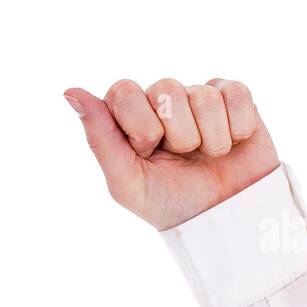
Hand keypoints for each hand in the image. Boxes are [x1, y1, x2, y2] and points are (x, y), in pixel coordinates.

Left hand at [63, 78, 279, 230]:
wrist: (226, 218)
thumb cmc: (170, 203)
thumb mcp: (127, 182)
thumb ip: (99, 137)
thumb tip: (70, 91)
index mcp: (128, 118)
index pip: (123, 91)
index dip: (139, 124)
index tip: (147, 150)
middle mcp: (160, 101)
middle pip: (165, 88)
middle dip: (178, 134)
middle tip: (181, 157)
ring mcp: (197, 96)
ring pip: (202, 95)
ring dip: (210, 138)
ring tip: (209, 156)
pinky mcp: (234, 97)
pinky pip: (235, 94)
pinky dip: (237, 128)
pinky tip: (233, 143)